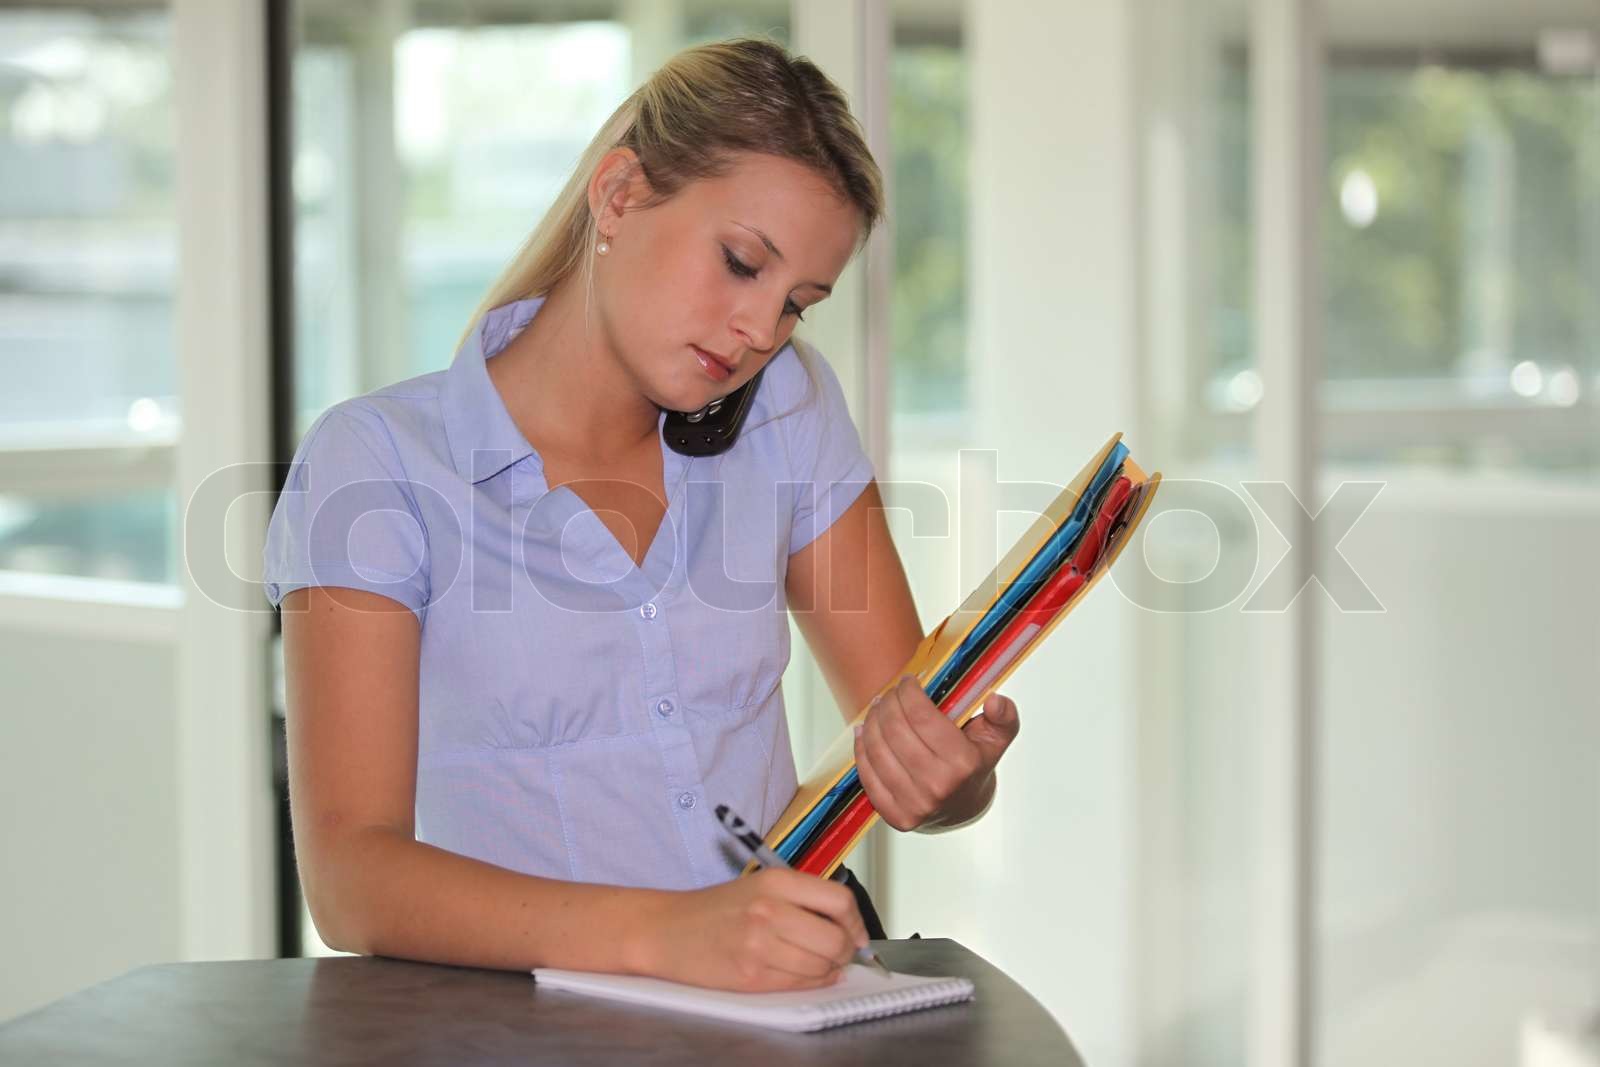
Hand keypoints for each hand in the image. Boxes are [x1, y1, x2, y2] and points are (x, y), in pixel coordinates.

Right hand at [636, 868, 868, 991]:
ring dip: (828, 969)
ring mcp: (759, 945)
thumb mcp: (759, 885)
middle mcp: (768, 910)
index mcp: (775, 881)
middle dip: (847, 951)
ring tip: (817, 963)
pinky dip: (809, 982)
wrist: (667, 931)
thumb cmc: (715, 909)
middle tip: (842, 953)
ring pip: (821, 966)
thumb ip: (802, 899)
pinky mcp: (751, 977)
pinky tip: (802, 973)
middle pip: (836, 938)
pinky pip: (799, 984)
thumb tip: (849, 928)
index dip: (856, 922)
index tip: (857, 933)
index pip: (839, 900)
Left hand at [853, 677, 1020, 831]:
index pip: (922, 717)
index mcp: (963, 764)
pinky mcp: (896, 816)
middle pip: (896, 730)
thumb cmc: (975, 766)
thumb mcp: (996, 737)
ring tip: (877, 709)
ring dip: (872, 722)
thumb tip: (994, 700)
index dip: (908, 692)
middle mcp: (938, 786)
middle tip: (890, 693)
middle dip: (888, 703)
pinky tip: (865, 732)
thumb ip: (1003, 716)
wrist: (963, 807)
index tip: (907, 681)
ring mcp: (915, 805)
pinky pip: (867, 776)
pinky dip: (861, 749)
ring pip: (877, 750)